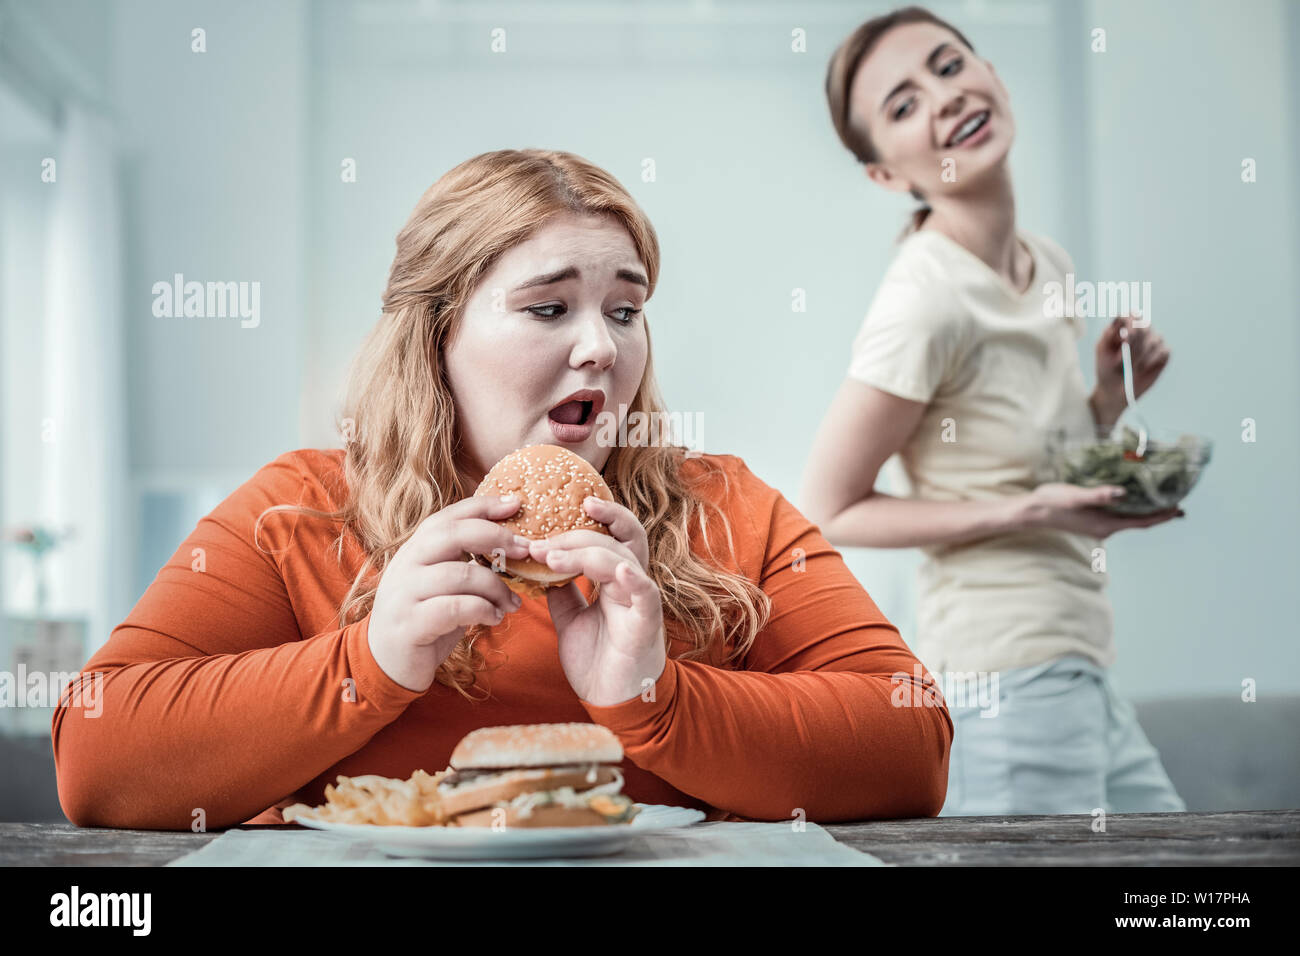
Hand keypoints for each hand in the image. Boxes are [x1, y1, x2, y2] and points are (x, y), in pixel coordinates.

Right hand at [368, 494, 531, 691]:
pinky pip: (454, 608)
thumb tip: (512, 544)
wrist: (387, 662)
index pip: (449, 516)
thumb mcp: (441, 583)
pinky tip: (495, 617)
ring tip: (512, 603)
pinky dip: (483, 610)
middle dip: (495, 537)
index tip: (515, 504)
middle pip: (452, 534)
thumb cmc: (425, 618)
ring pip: (459, 574)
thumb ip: (463, 561)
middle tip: (526, 550)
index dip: (483, 506)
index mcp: (415, 549)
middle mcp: (405, 564)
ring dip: (496, 587)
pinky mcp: (410, 624)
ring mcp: (404, 593)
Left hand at [527, 496, 666, 706]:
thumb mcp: (570, 617)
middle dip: (576, 534)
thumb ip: (561, 590)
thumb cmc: (598, 659)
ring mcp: (641, 599)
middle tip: (539, 541)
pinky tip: (618, 569)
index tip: (572, 501)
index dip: (598, 515)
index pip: (612, 534)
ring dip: (585, 553)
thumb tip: (540, 563)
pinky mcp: (646, 621)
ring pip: (622, 558)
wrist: (611, 701)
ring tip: (551, 557)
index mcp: (616, 578)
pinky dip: (633, 578)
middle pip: (615, 538)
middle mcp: (632, 582)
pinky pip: (645, 593)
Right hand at [1016, 483, 1183, 539]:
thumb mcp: (1075, 497)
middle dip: (1160, 514)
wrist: (1032, 512)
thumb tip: (1122, 493)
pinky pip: (1120, 515)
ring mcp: (1099, 525)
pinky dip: (1132, 508)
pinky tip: (1133, 498)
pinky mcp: (1093, 520)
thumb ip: (1098, 496)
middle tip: (1179, 504)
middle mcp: (1105, 529)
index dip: (1163, 516)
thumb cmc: (1052, 503)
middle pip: (1140, 522)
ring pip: (1130, 519)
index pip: (1142, 522)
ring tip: (1162, 500)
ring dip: (1147, 511)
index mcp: (1106, 525)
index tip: (1180, 508)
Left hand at [1092, 315, 1169, 424]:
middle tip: (1122, 359)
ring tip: (1129, 367)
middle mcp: (1141, 330)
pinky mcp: (1163, 353)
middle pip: (1145, 325)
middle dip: (1134, 344)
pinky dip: (1150, 361)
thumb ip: (1110, 333)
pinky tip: (1141, 369)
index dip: (1131, 321)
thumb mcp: (1102, 350)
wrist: (1115, 390)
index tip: (1126, 336)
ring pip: (1154, 340)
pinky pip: (1163, 351)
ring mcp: (1154, 341)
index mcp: (1124, 326)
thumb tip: (1123, 319)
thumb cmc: (1106, 368)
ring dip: (1139, 356)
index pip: (1132, 314)